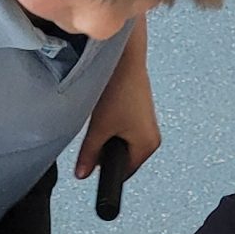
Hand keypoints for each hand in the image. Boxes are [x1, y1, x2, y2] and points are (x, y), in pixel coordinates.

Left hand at [76, 66, 159, 180]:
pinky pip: (124, 129)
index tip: (89, 162)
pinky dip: (112, 125)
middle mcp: (152, 137)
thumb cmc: (119, 90)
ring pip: (122, 143)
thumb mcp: (99, 128)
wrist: (124, 60)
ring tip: (102, 119)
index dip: (104, 168)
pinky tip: (106, 111)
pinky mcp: (141, 113)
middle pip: (123, 158)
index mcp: (148, 145)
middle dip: (105, 151)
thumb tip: (82, 173)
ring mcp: (147, 125)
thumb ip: (89, 155)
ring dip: (108, 136)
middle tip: (94, 134)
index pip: (124, 171)